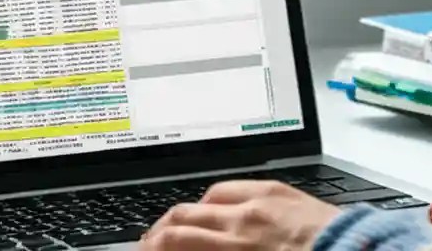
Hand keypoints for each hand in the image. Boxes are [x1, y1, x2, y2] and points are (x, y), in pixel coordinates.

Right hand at [140, 180, 341, 250]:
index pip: (175, 241)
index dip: (153, 247)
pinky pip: (236, 187)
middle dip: (158, 232)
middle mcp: (244, 221)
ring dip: (184, 213)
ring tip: (176, 226)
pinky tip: (213, 207)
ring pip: (205, 199)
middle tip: (150, 244)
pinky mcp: (280, 190)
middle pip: (182, 217)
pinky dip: (217, 198)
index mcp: (237, 247)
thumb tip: (198, 250)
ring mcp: (262, 201)